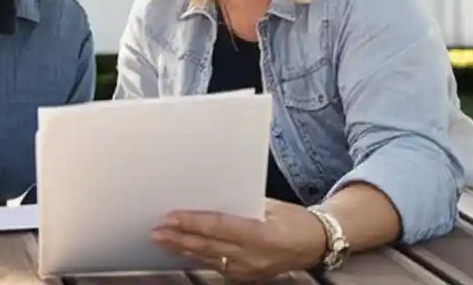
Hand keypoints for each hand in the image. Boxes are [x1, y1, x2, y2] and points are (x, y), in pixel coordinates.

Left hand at [151, 199, 327, 280]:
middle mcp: (251, 256)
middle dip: (178, 238)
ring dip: (182, 249)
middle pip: (207, 246)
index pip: (217, 227)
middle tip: (156, 230)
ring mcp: (248, 270)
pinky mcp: (246, 276)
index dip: (191, 222)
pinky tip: (183, 250)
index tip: (170, 217)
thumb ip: (241, 204)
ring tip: (162, 240)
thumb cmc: (296, 219)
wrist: (316, 244)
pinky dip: (197, 256)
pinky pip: (216, 265)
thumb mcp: (270, 205)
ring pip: (207, 258)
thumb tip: (209, 197)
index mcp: (260, 235)